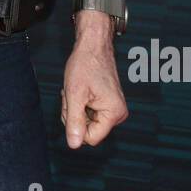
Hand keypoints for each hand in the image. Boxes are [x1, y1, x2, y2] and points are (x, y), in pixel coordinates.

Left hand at [60, 21, 128, 148]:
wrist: (93, 46)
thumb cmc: (85, 65)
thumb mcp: (74, 94)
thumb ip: (74, 121)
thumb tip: (73, 145)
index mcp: (113, 113)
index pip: (90, 139)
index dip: (76, 125)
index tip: (72, 105)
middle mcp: (118, 114)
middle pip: (88, 131)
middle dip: (74, 116)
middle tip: (73, 96)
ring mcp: (113, 109)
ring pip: (87, 123)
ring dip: (75, 109)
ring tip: (77, 91)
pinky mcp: (108, 105)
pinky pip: (89, 114)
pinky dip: (80, 105)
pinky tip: (81, 91)